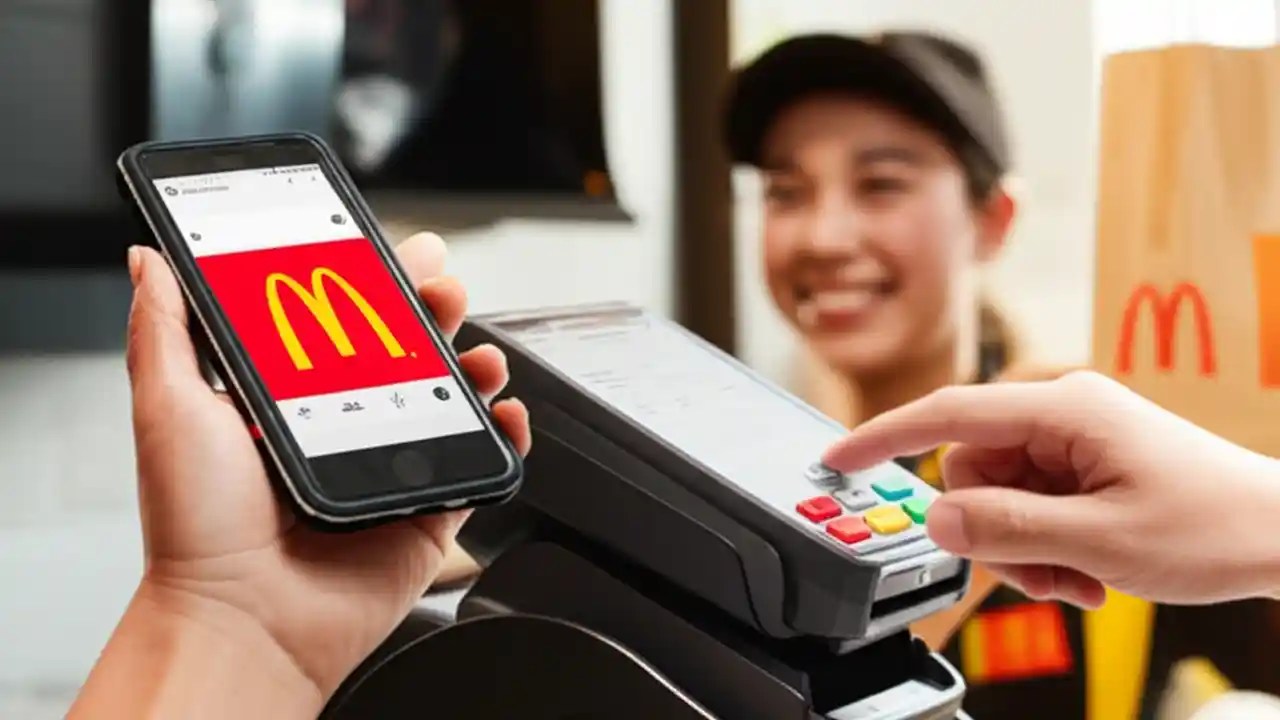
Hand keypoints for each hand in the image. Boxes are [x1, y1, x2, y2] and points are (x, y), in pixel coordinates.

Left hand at [121, 233, 529, 700]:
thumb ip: (165, 329)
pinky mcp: (425, 512)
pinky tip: (505, 412)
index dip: (375, 282)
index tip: (395, 252)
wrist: (243, 620)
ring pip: (451, 400)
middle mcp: (341, 429)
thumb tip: (147, 261)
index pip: (341, 321)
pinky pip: (481, 467)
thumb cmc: (197, 526)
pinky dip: (507, 435)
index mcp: (288, 399)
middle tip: (442, 289)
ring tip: (478, 353)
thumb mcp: (169, 408)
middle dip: (434, 310)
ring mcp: (387, 468)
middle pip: (406, 351)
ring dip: (476, 363)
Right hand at [822, 371, 1279, 608]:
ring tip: (1079, 578)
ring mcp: (1075, 441)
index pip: (947, 414)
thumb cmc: (1212, 526)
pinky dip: (1046, 545)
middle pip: (972, 470)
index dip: (883, 438)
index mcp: (1062, 409)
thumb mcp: (1098, 540)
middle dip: (991, 530)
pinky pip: (1031, 505)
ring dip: (1024, 548)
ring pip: (999, 496)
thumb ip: (1005, 526)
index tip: (838, 461)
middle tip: (1041, 574)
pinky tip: (1089, 570)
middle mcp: (1062, 415)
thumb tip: (935, 516)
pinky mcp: (1086, 466)